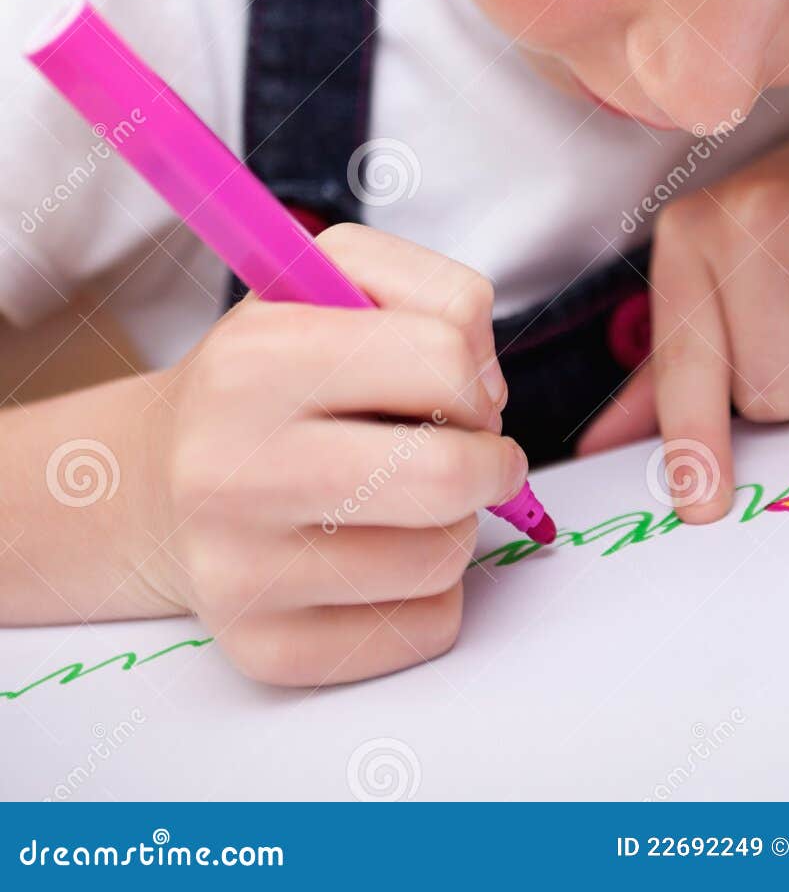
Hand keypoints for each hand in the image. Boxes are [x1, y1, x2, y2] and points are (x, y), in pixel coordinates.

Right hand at [140, 226, 524, 685]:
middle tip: (472, 454)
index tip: (457, 391)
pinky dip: (430, 592)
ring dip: (454, 524)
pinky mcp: (267, 648)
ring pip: (443, 558)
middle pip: (447, 475)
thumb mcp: (331, 282)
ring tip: (405, 500)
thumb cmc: (269, 378)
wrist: (155, 481)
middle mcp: (233, 467)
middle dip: (490, 462)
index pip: (441, 359)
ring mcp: (243, 570)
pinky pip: (424, 628)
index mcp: (253, 358)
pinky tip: (381, 554)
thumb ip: (438, 295)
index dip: (474, 375)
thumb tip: (488, 394)